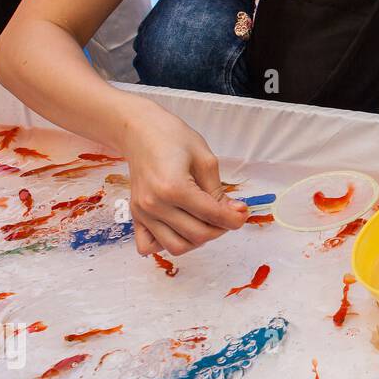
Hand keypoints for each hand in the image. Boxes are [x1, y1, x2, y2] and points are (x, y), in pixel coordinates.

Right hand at [119, 103, 248, 255]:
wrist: (140, 131)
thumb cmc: (172, 138)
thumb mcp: (205, 159)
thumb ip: (219, 191)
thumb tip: (235, 214)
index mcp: (173, 188)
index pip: (212, 216)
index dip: (234, 218)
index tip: (243, 213)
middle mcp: (154, 205)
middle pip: (198, 235)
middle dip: (220, 228)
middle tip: (227, 214)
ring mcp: (142, 213)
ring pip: (177, 246)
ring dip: (198, 239)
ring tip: (206, 220)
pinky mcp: (136, 216)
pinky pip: (148, 246)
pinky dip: (168, 243)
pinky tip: (181, 228)